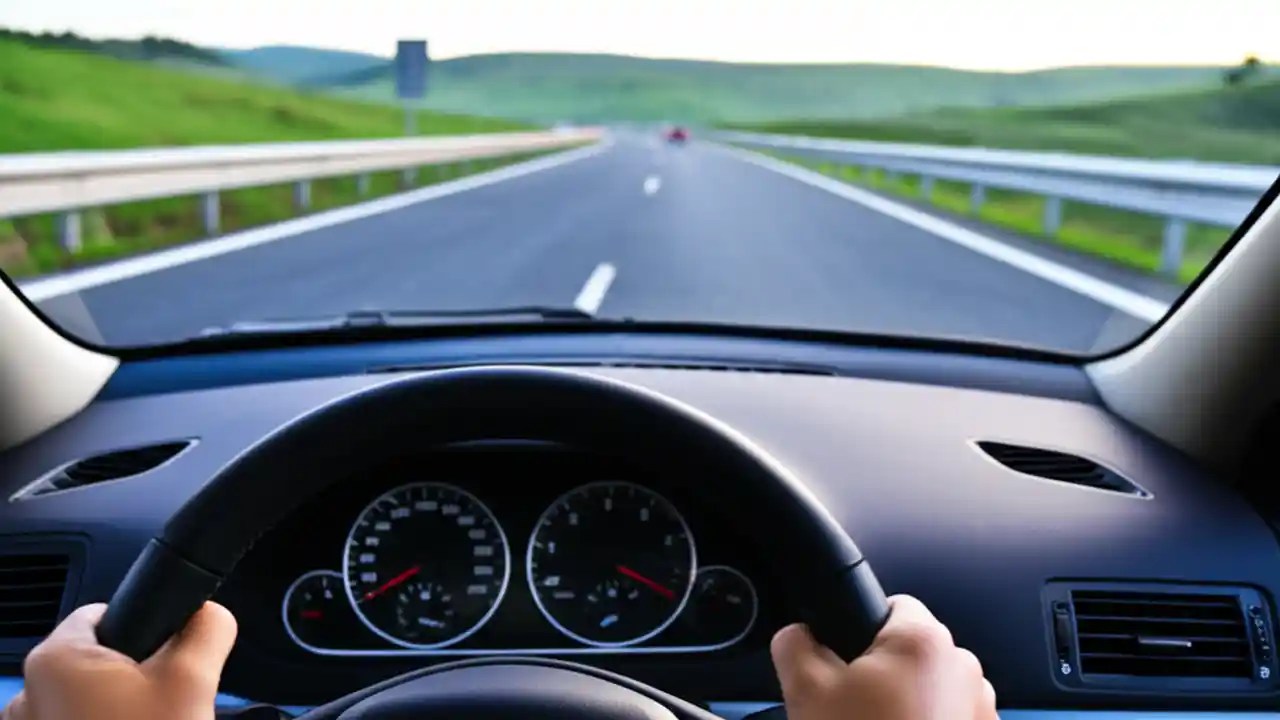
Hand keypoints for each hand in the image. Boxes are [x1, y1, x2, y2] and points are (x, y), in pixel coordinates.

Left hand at [4, 602, 236, 719]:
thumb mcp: (195, 679)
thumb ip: (208, 627)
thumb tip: (208, 614)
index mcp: (57, 659)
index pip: (106, 613)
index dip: (147, 634)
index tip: (167, 667)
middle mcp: (26, 695)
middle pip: (96, 665)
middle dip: (133, 683)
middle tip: (163, 712)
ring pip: (85, 706)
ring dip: (115, 716)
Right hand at [772, 595, 996, 719]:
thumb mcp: (805, 692)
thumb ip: (795, 644)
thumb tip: (797, 634)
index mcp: (922, 641)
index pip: (890, 605)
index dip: (859, 631)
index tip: (844, 663)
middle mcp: (964, 668)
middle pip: (910, 651)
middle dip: (881, 674)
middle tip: (852, 709)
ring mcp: (982, 709)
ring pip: (931, 689)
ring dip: (907, 706)